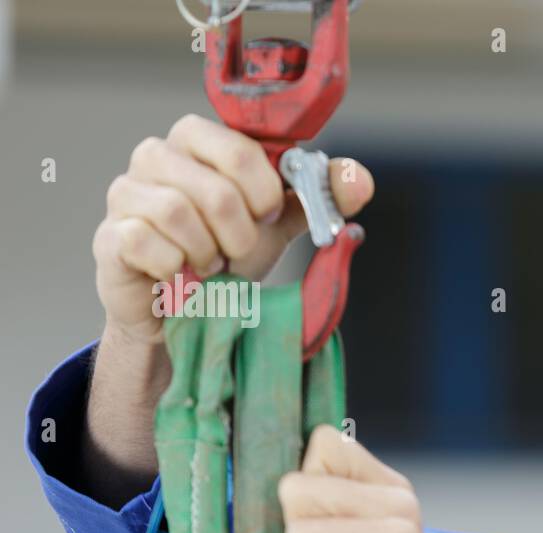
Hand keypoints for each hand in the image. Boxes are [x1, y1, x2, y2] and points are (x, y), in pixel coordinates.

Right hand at [93, 113, 373, 345]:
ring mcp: (125, 193)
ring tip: (210, 265)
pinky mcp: (110, 236)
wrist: (189, 311)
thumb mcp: (279, 222)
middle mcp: (155, 155)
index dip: (265, 192)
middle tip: (239, 251)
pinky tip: (180, 276)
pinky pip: (145, 241)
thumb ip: (318, 196)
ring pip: (178, 213)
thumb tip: (361, 180)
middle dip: (241, 234)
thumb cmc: (229, 254)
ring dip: (208, 253)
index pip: (241, 148)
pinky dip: (176, 268)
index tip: (268, 215)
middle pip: (215, 190)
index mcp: (199, 139)